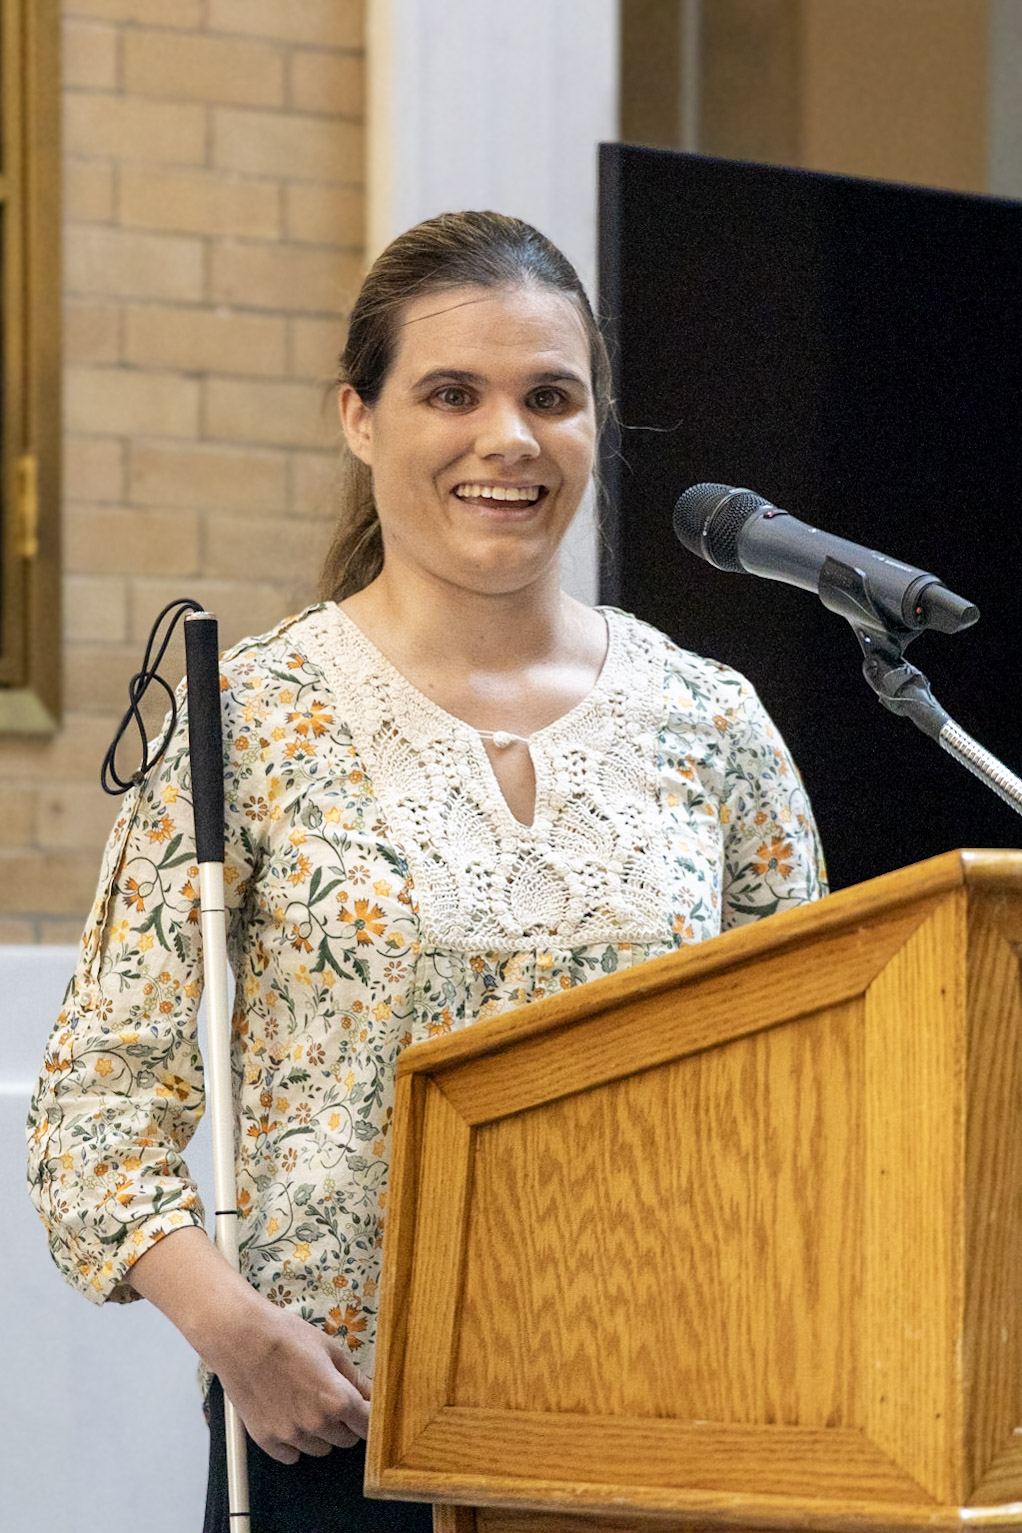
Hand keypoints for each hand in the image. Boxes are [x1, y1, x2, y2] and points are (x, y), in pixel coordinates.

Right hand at [128, 1228, 371, 1464]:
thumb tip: (369, 1394)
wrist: (241, 1337)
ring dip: (319, 1433)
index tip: (366, 1412)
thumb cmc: (288, 1336)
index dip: (370, 1419)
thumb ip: (353, 1377)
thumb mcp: (329, 1348)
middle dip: (345, 1423)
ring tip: (304, 1403)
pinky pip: (291, 1455)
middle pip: (346, 1440)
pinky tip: (287, 1416)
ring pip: (319, 1449)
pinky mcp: (266, 1440)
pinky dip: (293, 1442)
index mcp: (337, 1400)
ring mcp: (290, 1435)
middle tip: (331, 1400)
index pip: (368, 1427)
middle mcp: (316, 1424)